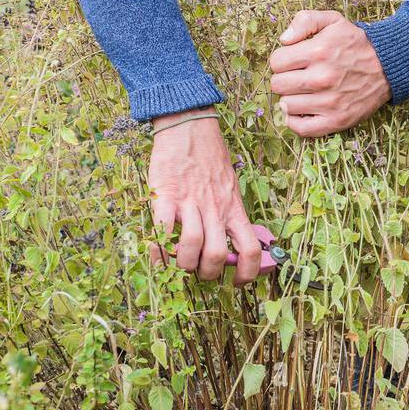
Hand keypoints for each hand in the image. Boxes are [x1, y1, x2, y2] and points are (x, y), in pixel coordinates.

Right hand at [147, 113, 261, 284]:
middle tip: (199, 271)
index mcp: (234, 208)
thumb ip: (230, 214)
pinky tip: (158, 254)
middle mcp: (216, 209)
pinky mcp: (166, 196)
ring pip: (191, 247)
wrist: (189, 127)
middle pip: (216, 256)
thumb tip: (232, 244)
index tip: (237, 282)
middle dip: (207, 274)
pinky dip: (158, 249)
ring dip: (183, 264)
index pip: (250, 249)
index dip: (247, 273)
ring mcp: (191, 203)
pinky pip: (162, 230)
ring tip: (179, 263)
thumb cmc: (210, 158)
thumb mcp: (231, 186)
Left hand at [269, 10, 390, 136]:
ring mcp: (329, 102)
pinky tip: (304, 109)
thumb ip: (305, 21)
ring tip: (305, 91)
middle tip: (298, 76)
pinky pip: (301, 128)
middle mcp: (322, 78)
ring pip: (286, 106)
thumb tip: (283, 40)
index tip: (294, 61)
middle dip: (285, 78)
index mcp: (318, 51)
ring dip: (292, 98)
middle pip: (278, 85)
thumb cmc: (356, 43)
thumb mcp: (333, 21)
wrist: (389, 66)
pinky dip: (296, 121)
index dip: (283, 60)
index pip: (276, 62)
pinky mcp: (336, 120)